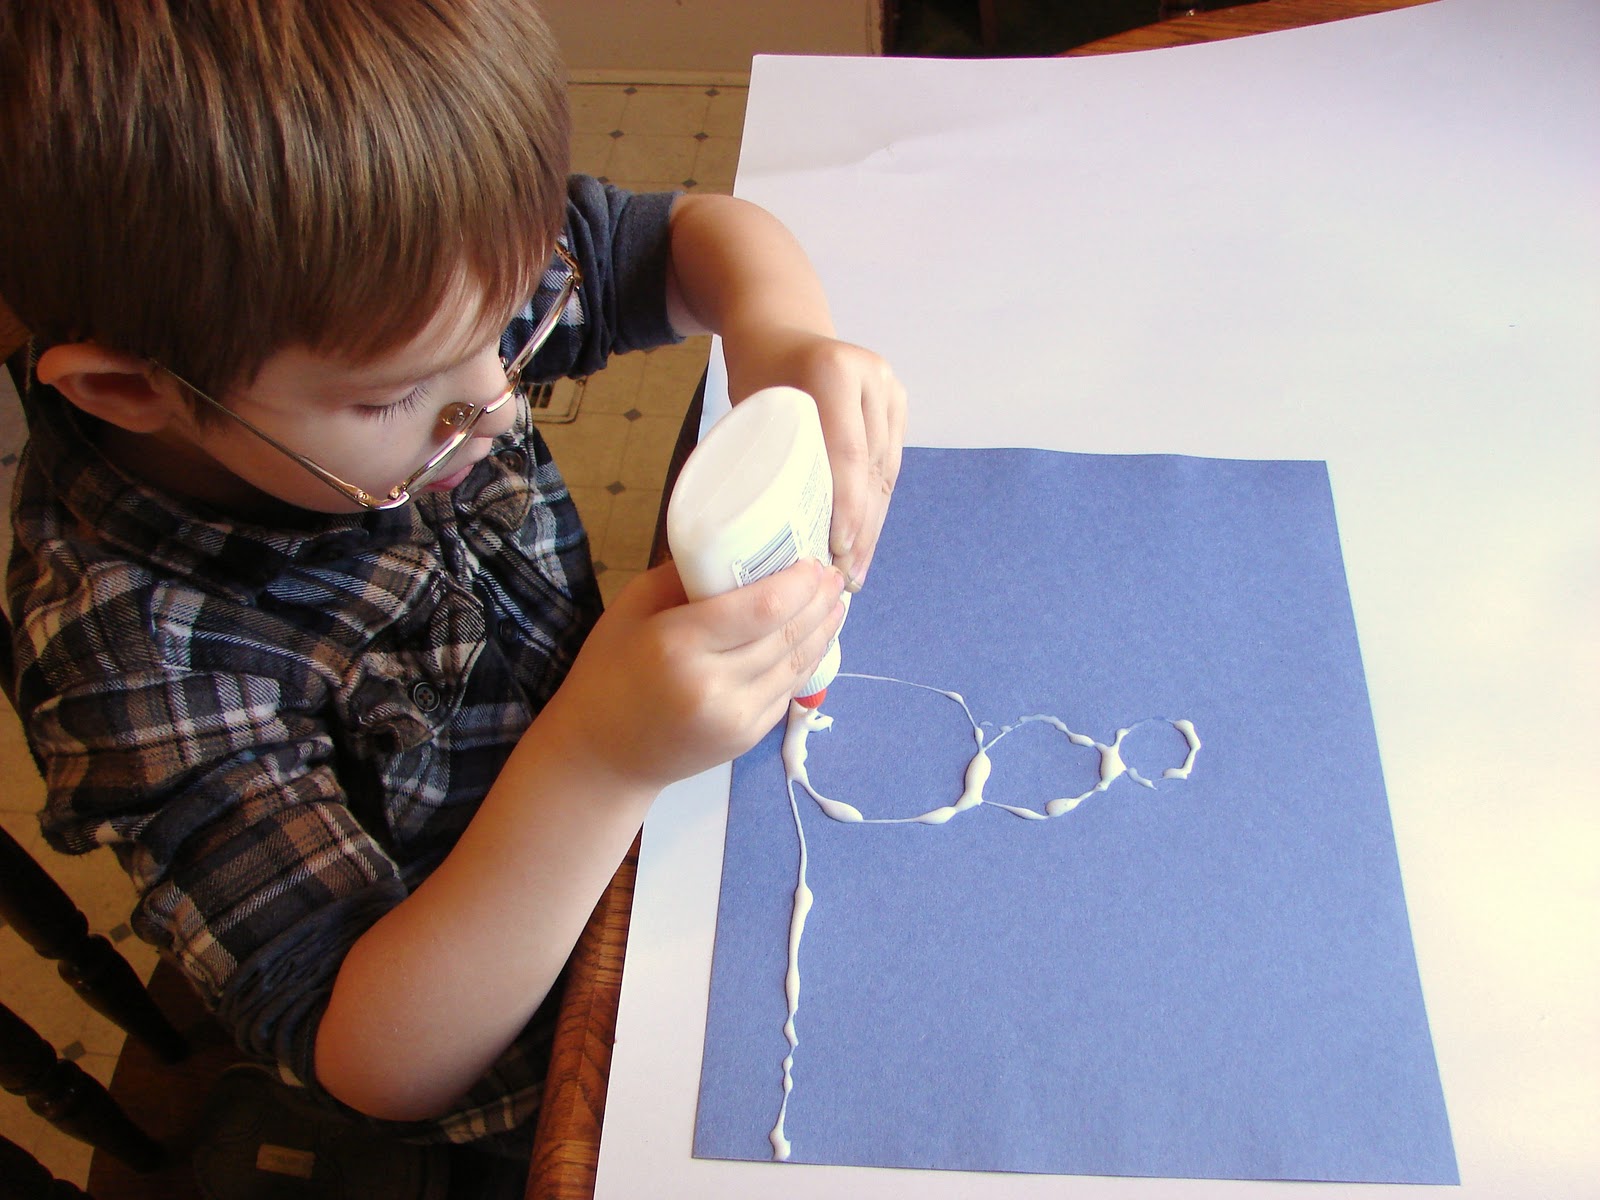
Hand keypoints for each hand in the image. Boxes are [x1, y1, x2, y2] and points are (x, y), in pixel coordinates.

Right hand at [539, 558, 846, 794]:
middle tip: (833, 574)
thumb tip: (734, 547)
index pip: (762, 608)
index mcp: (679, 644)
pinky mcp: (746, 738)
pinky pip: (788, 690)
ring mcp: (734, 717)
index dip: (798, 583)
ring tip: (836, 602)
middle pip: (787, 633)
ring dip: (824, 630)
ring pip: (797, 664)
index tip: (812, 562)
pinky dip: (807, 660)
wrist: (602, 755)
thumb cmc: (609, 672)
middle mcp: (712, 684)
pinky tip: (816, 637)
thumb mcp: (630, 609)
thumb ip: (681, 576)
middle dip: (819, 601)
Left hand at [724, 331, 906, 587]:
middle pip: (871, 468)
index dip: (846, 507)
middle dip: (861, 528)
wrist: (780, 327)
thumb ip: (765, 455)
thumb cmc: (755, 372)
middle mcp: (871, 377)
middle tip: (845, 576)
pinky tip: (866, 542)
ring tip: (855, 570)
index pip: (847, 452)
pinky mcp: (898, 404)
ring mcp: (890, 389)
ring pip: (885, 473)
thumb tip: (767, 536)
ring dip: (872, 526)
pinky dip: (876, 506)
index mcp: (832, 371)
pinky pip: (890, 465)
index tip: (837, 550)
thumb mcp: (751, 405)